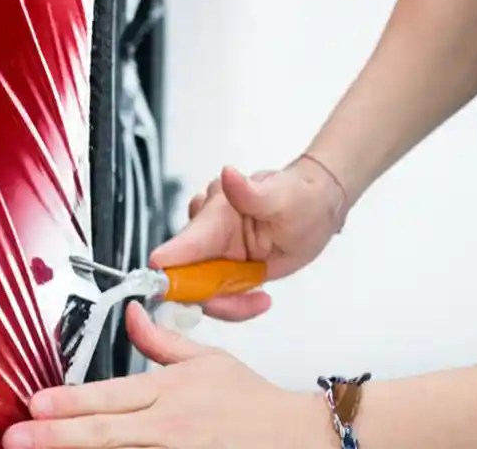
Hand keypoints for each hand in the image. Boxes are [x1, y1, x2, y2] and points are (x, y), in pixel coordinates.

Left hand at [3, 304, 329, 448]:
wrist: (298, 437)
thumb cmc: (253, 402)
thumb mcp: (207, 360)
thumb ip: (162, 342)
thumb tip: (133, 314)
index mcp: (170, 392)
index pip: (109, 397)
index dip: (69, 403)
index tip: (35, 404)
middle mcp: (169, 427)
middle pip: (103, 433)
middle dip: (55, 436)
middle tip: (17, 436)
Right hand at [150, 159, 346, 320]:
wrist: (314, 210)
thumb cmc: (298, 198)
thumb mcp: (281, 197)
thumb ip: (251, 192)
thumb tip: (228, 174)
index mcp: (214, 214)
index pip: (182, 243)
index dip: (168, 267)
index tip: (161, 287)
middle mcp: (205, 233)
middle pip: (185, 276)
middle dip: (210, 296)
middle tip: (251, 301)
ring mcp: (211, 254)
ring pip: (199, 291)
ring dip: (226, 301)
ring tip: (259, 297)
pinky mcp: (220, 269)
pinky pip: (215, 297)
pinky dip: (234, 303)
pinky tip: (258, 296)